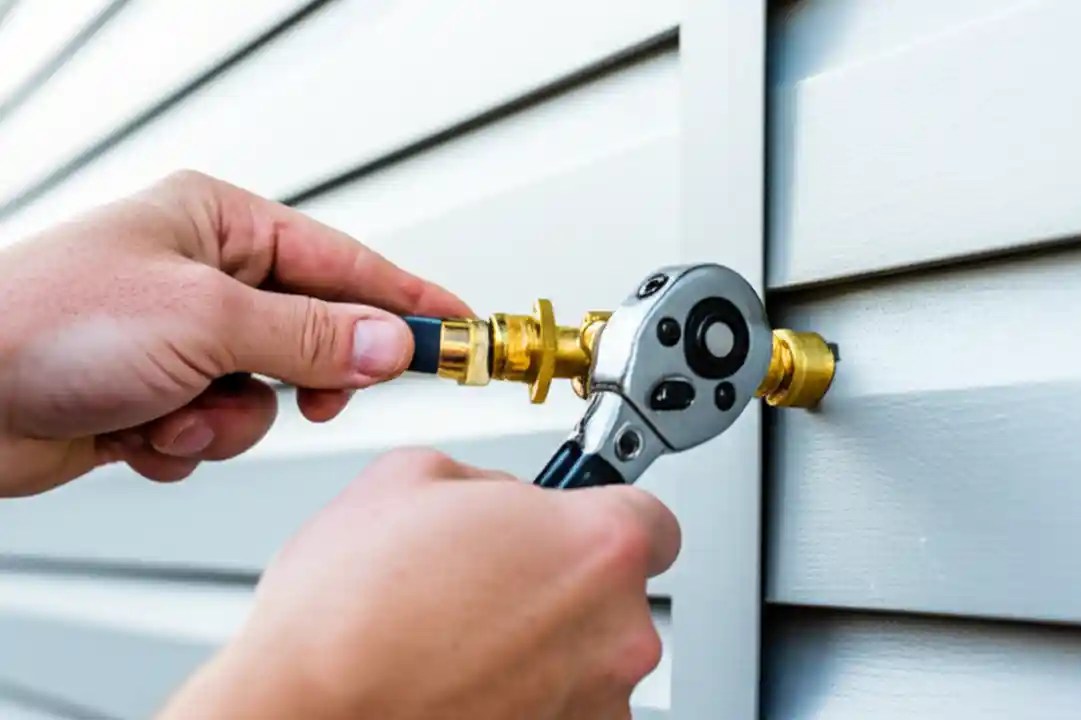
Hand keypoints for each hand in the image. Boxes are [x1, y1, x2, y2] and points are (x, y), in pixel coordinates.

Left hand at [0, 171, 469, 495]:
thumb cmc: (43, 323)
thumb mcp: (206, 319)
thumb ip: (313, 336)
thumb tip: (392, 343)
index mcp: (218, 223)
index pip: (344, 261)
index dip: (407, 300)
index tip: (460, 329)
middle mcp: (203, 276)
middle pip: (312, 334)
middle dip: (300, 379)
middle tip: (313, 397)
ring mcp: (180, 339)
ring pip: (266, 396)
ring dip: (225, 420)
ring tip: (174, 411)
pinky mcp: (156, 395)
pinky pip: (218, 429)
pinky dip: (186, 444)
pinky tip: (139, 432)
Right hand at [158, 449, 679, 719]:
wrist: (302, 715)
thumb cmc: (346, 617)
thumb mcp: (408, 478)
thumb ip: (485, 477)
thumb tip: (497, 496)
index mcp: (597, 547)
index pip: (652, 518)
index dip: (603, 516)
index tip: (572, 526)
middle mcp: (617, 632)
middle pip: (618, 592)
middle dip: (563, 582)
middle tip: (491, 581)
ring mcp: (595, 703)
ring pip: (590, 656)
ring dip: (545, 645)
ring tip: (462, 638)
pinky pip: (563, 708)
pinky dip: (527, 698)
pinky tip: (463, 682)